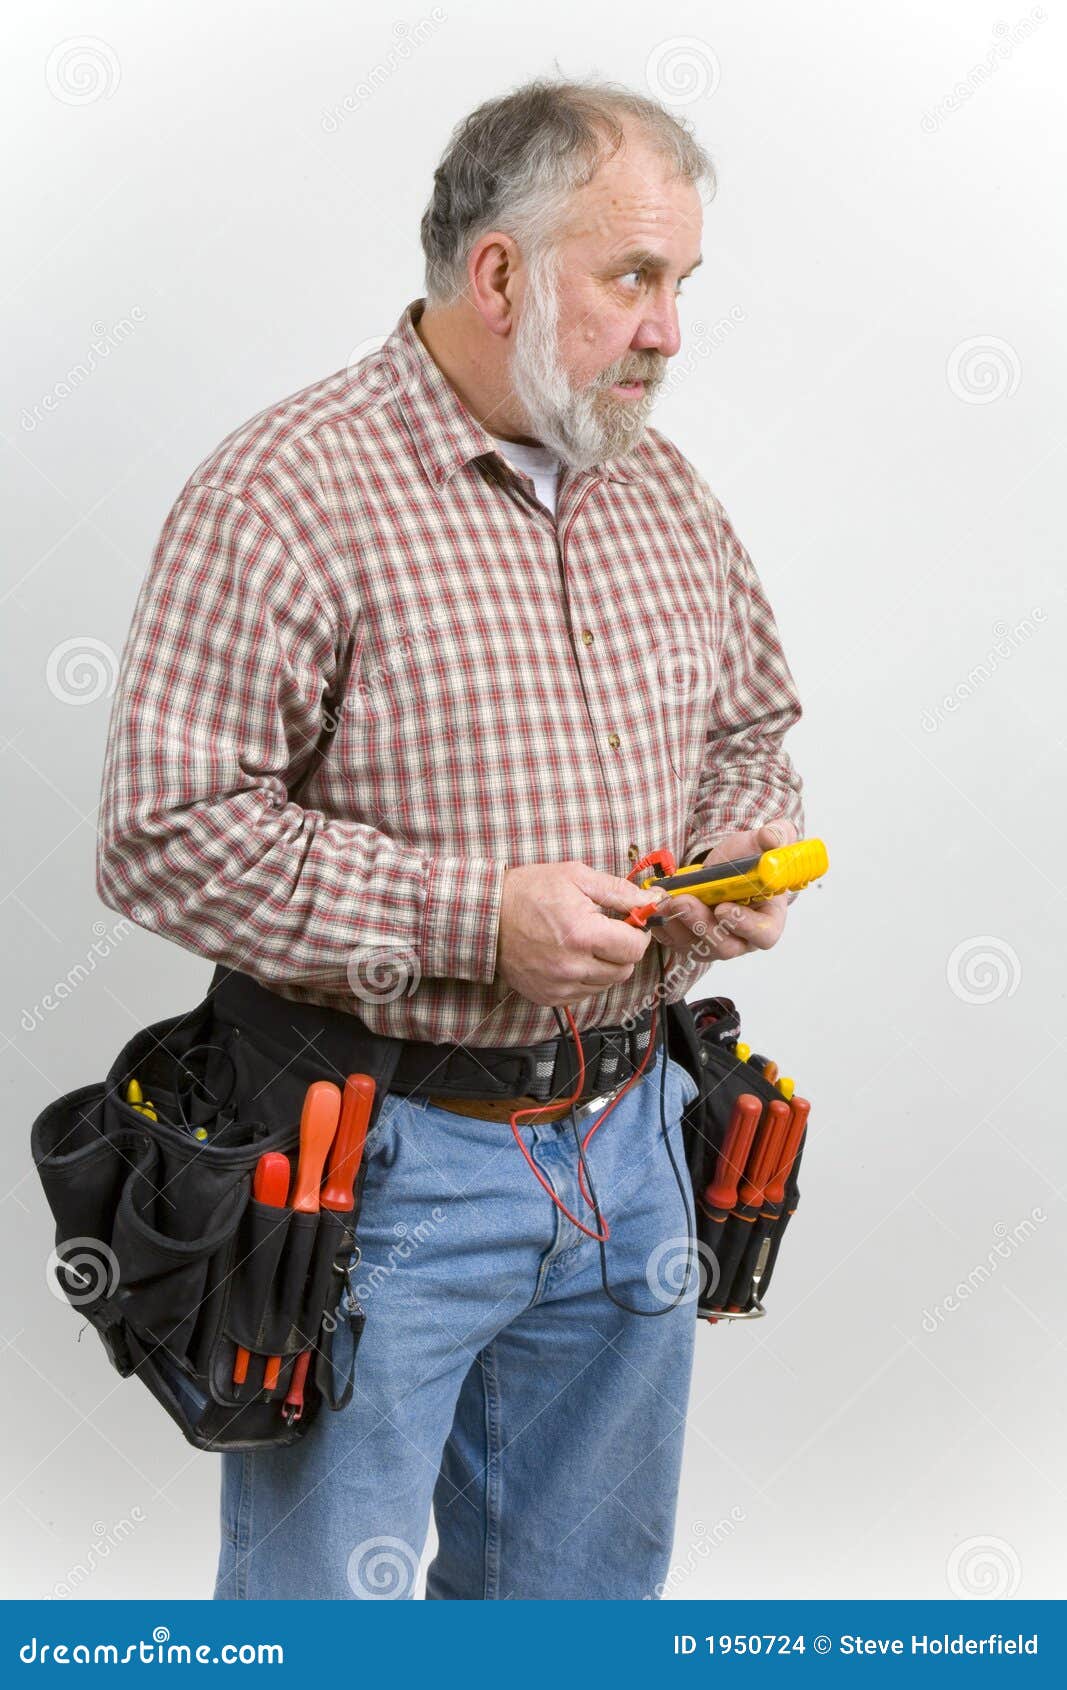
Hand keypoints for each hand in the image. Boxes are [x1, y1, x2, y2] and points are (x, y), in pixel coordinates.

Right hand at [495, 860, 658, 1007]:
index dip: (638, 933)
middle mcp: (572, 966)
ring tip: (585, 943)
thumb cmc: (528, 892)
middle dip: (623, 950)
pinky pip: (584, 994)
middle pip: (624, 970)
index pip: (634, 948)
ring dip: (605, 966)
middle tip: (607, 932)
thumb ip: (619, 891)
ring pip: (606, 984)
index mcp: (582, 934)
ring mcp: (559, 985)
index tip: (630, 924)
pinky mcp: (548, 997)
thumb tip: (651, 901)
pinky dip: (586, 978)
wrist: (486, 916)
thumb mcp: (576, 877)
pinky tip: (571, 958)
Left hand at [652, 818, 797, 962]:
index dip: (745, 926)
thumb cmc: (748, 859)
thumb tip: (772, 838)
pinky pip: (674, 941)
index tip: (724, 908)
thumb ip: (775, 836)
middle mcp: (742, 938)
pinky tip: (657, 905)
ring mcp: (714, 942)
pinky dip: (662, 925)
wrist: (724, 865)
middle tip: (684, 902)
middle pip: (725, 946)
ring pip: (695, 946)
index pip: (763, 935)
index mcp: (769, 920)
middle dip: (701, 924)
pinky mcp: (690, 940)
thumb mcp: (762, 842)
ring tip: (665, 898)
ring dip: (677, 924)